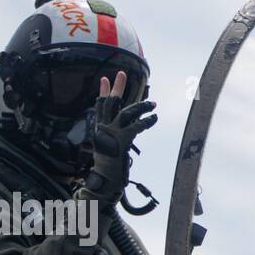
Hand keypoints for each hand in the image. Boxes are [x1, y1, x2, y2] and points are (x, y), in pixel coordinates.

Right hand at [84, 70, 156, 202]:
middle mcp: (103, 128)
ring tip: (152, 103)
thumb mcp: (105, 147)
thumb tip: (119, 128)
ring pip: (126, 112)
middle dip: (116, 88)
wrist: (103, 180)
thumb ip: (111, 136)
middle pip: (110, 103)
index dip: (103, 92)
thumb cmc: (106, 167)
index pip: (100, 106)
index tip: (104, 79)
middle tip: (121, 73)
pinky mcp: (122, 140)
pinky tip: (154, 117)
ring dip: (140, 106)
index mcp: (99, 129)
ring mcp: (112, 134)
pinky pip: (137, 126)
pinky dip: (147, 121)